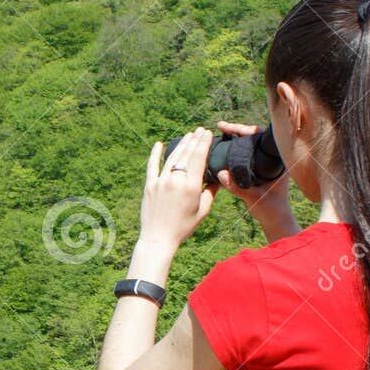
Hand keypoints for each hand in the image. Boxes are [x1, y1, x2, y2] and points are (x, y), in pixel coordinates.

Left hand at [140, 128, 216, 253]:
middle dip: (194, 140)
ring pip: (172, 157)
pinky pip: (152, 166)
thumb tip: (219, 178)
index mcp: (190, 186)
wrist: (159, 238)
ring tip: (187, 135)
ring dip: (180, 144)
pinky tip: (158, 144)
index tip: (207, 133)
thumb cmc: (184, 227)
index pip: (198, 158)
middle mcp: (175, 180)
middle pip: (186, 154)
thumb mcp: (202, 210)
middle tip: (199, 130)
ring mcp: (160, 182)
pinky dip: (155, 154)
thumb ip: (211, 192)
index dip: (203, 143)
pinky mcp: (149, 186)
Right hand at [213, 120, 290, 228]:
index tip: (229, 127)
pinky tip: (226, 146)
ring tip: (222, 132)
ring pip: (251, 144)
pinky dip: (237, 148)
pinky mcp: (261, 168)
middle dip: (237, 130)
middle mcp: (274, 158)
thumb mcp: (252, 198)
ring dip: (237, 138)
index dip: (244, 129)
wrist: (276, 220)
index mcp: (279, 160)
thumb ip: (237, 187)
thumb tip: (220, 173)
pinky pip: (249, 153)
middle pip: (255, 136)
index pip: (261, 136)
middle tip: (221, 126)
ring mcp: (267, 163)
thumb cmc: (270, 209)